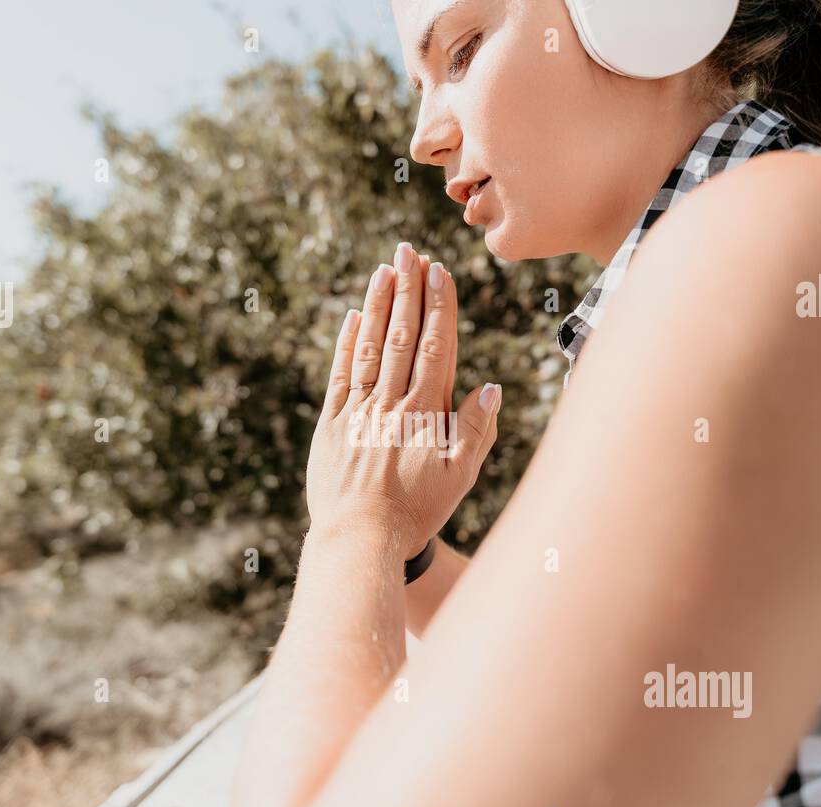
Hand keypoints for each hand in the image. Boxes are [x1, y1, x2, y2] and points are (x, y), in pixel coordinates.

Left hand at [305, 242, 501, 559]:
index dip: (438, 307)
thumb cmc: (416, 512)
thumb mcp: (459, 477)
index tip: (439, 272)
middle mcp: (390, 405)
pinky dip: (347, 344)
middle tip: (409, 250)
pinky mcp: (331, 426)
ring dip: (377, 305)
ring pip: (370, 348)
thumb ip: (476, 430)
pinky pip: (340, 375)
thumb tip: (489, 386)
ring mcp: (358, 412)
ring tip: (384, 269)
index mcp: (425, 414)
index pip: (435, 347)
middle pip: (401, 336)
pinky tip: (352, 317)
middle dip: (407, 290)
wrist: (359, 541)